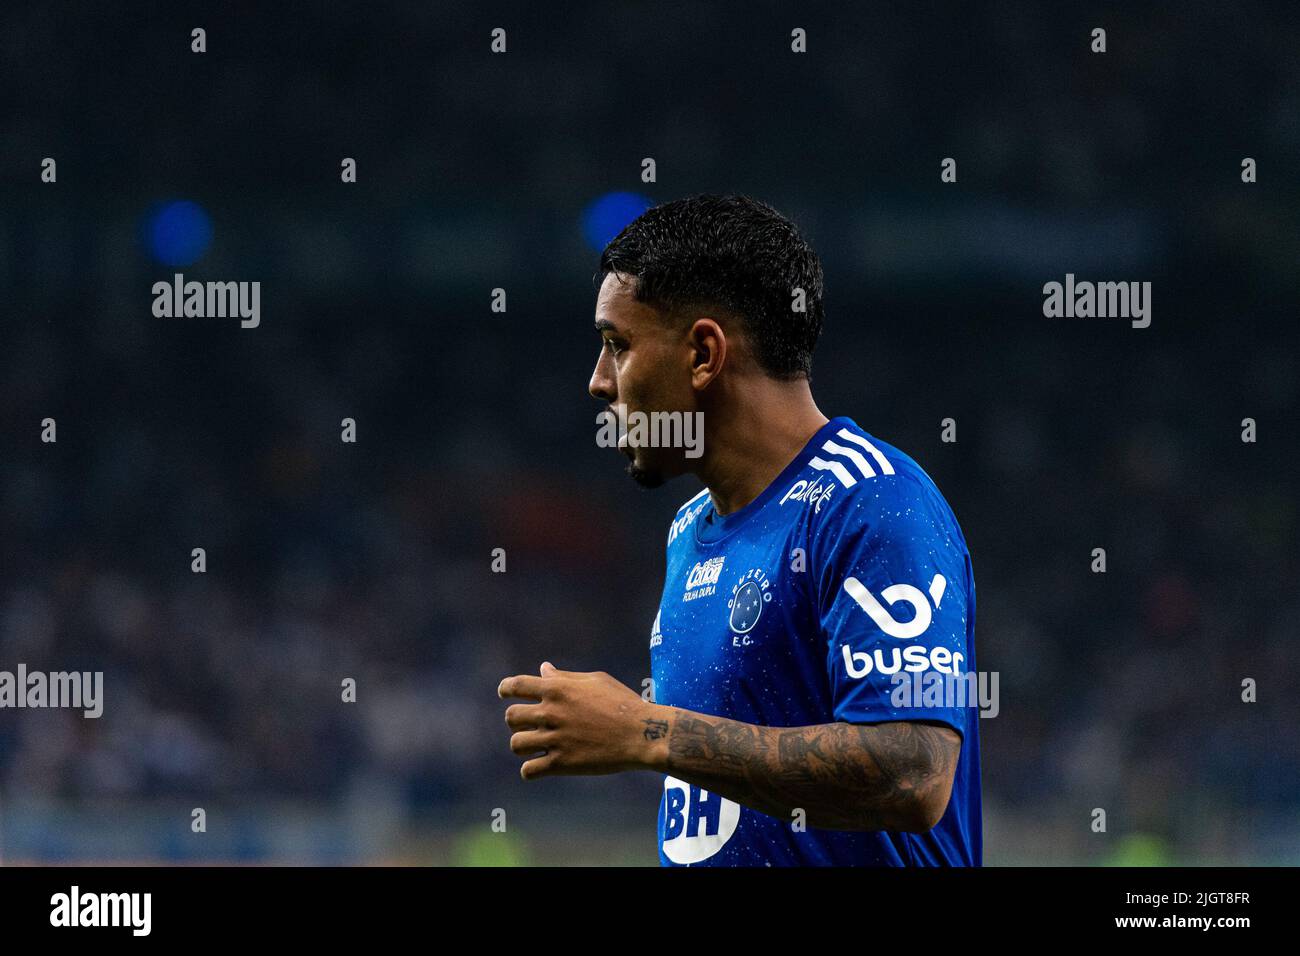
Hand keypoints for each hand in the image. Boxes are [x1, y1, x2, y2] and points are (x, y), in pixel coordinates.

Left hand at [498, 662, 669, 779]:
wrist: (642, 734)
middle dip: (517, 721)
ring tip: (536, 747)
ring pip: (516, 744)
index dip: (506, 689)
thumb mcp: (596, 681)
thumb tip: (544, 669)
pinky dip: (530, 771)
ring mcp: (555, 738)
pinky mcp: (562, 764)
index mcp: (557, 689)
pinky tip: (541, 767)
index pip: (515, 685)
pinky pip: (528, 771)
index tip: (506, 695)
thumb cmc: (623, 703)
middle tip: (531, 725)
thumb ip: (566, 677)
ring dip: (524, 745)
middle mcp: (551, 712)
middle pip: (511, 717)